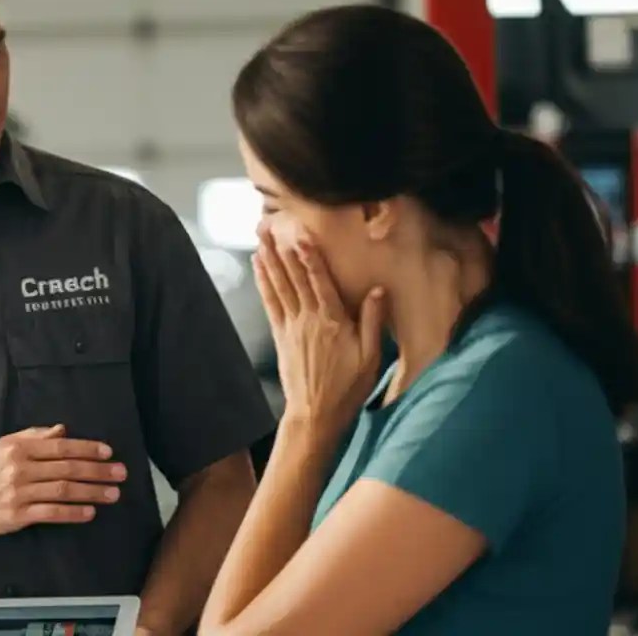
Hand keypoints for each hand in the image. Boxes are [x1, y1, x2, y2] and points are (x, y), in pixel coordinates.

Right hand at [0, 424, 127, 536]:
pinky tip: (89, 512)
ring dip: (91, 492)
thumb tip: (62, 430)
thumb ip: (33, 436)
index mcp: (18, 448)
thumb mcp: (3, 445)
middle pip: (67, 468)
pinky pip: (51, 513)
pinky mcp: (17, 515)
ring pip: (63, 490)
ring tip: (112, 493)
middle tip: (120, 473)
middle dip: (97, 470)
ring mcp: (18, 493)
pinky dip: (72, 512)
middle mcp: (19, 468)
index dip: (87, 449)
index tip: (108, 453)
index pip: (60, 447)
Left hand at [253, 231, 386, 431]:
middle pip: (294, 277)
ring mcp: (291, 326)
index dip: (310, 256)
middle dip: (283, 248)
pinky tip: (259, 266)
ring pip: (279, 285)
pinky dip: (264, 282)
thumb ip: (372, 321)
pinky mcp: (281, 335)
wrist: (315, 414)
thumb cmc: (347, 387)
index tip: (301, 234)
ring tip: (261, 236)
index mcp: (332, 321)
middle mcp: (308, 319)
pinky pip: (271, 302)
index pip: (320, 282)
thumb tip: (378, 290)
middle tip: (270, 224)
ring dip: (270, 259)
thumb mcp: (371, 357)